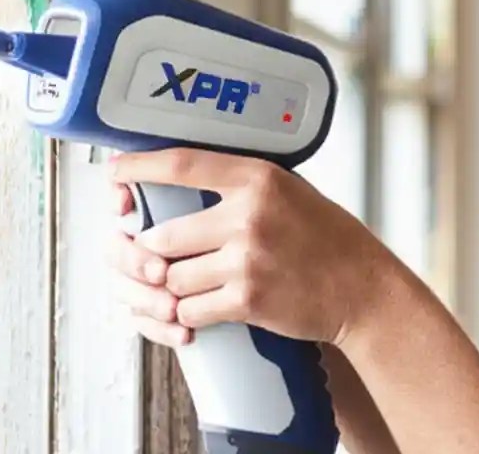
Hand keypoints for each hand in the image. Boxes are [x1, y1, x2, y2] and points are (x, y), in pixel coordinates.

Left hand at [107, 148, 396, 347]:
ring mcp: (247, 260)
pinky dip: (188, 313)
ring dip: (170, 285)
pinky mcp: (248, 300)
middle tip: (155, 253)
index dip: (139, 168)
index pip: (180, 165)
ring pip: (171, 276)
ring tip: (186, 281)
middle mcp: (249, 215)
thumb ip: (240, 184)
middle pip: (163, 234)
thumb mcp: (289, 190)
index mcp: (258, 178)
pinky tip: (202, 306)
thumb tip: (179, 179)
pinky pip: (191, 310)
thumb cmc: (327, 237)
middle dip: (151, 249)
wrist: (361, 286)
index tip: (117, 172)